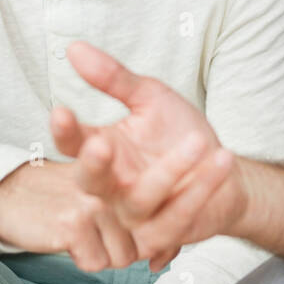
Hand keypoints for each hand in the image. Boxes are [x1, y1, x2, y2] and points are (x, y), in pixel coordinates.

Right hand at [0, 160, 139, 272]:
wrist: (9, 193)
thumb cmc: (59, 196)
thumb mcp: (99, 189)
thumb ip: (130, 208)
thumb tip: (160, 249)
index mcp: (120, 177)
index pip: (153, 214)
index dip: (149, 232)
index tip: (147, 231)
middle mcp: (111, 188)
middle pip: (138, 243)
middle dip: (120, 248)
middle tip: (94, 232)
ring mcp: (94, 206)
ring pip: (119, 257)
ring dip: (99, 253)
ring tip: (79, 232)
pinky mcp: (74, 225)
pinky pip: (95, 263)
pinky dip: (81, 258)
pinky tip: (64, 238)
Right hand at [54, 41, 248, 267]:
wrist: (222, 168)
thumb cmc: (179, 131)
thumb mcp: (150, 96)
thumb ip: (114, 78)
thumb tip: (74, 48)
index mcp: (102, 150)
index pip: (72, 144)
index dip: (65, 131)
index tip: (61, 111)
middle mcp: (111, 187)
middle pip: (90, 182)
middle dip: (93, 165)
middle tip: (101, 145)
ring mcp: (136, 215)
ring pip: (138, 200)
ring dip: (169, 171)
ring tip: (198, 140)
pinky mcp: (164, 235)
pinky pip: (176, 218)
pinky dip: (199, 189)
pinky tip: (221, 159)